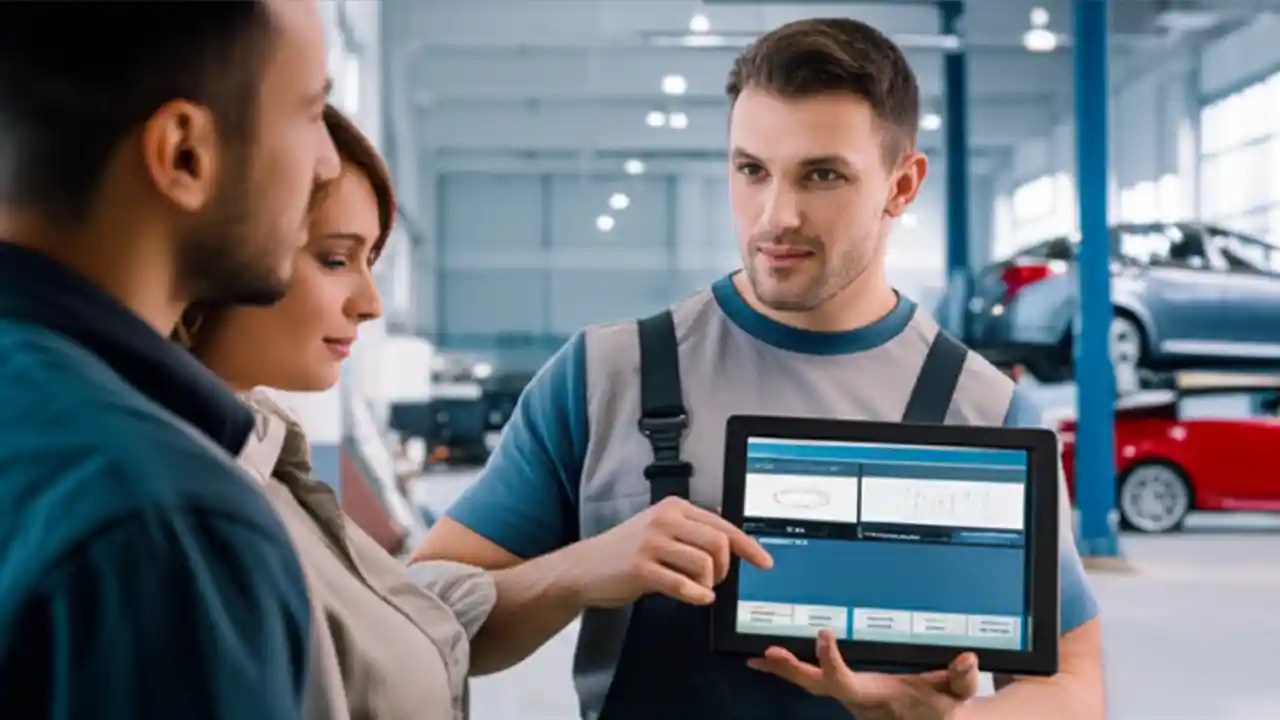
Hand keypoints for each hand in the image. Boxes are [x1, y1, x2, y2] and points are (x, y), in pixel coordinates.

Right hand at [572, 496, 772, 607]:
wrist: (585, 567)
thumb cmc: (626, 552)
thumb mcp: (660, 529)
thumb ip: (692, 532)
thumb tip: (731, 542)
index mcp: (674, 507)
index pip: (723, 525)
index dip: (749, 547)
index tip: (764, 562)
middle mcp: (665, 520)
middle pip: (718, 544)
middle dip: (724, 569)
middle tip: (714, 581)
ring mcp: (651, 543)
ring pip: (704, 565)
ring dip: (708, 585)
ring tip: (697, 589)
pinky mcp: (641, 567)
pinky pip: (683, 585)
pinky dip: (696, 596)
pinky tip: (695, 598)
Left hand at [748, 629, 979, 719]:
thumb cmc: (942, 707)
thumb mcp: (957, 694)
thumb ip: (961, 678)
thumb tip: (968, 659)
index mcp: (873, 697)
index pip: (844, 680)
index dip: (830, 660)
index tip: (824, 634)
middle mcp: (854, 697)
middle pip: (815, 685)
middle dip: (792, 672)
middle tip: (769, 655)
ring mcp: (846, 693)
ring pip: (808, 683)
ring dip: (783, 671)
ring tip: (757, 657)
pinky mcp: (843, 688)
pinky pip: (811, 678)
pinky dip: (788, 670)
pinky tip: (765, 661)